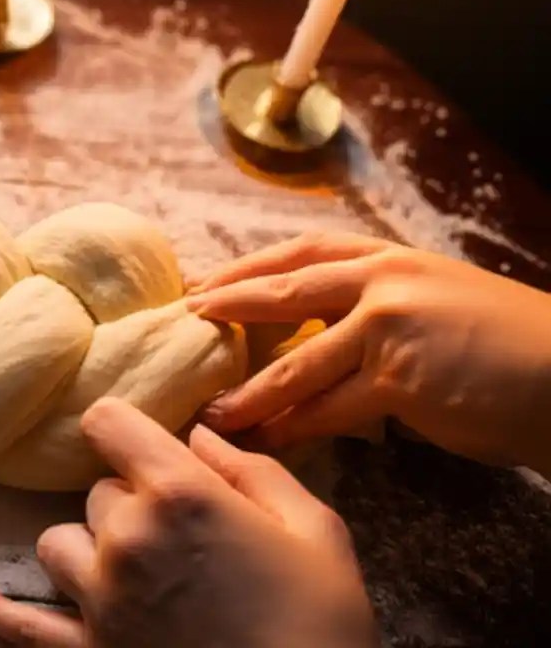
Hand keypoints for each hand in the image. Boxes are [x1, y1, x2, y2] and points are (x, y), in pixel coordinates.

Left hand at [0, 399, 375, 647]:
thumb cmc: (322, 620)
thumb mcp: (315, 528)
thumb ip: (251, 468)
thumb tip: (199, 433)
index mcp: (181, 495)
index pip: (109, 422)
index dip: (123, 428)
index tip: (137, 443)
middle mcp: (127, 539)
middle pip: (97, 491)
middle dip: (132, 502)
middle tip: (184, 537)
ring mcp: (99, 600)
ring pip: (59, 542)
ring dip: (89, 547)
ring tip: (136, 570)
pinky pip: (18, 623)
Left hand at [185, 233, 550, 473]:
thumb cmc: (507, 347)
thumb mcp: (437, 304)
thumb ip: (377, 312)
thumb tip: (322, 339)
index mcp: (390, 258)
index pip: (300, 252)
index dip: (247, 266)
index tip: (207, 281)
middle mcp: (382, 281)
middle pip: (283, 290)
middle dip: (227, 308)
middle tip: (183, 325)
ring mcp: (388, 326)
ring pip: (295, 361)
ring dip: (248, 390)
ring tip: (211, 410)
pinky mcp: (398, 377)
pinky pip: (327, 407)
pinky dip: (291, 426)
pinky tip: (265, 439)